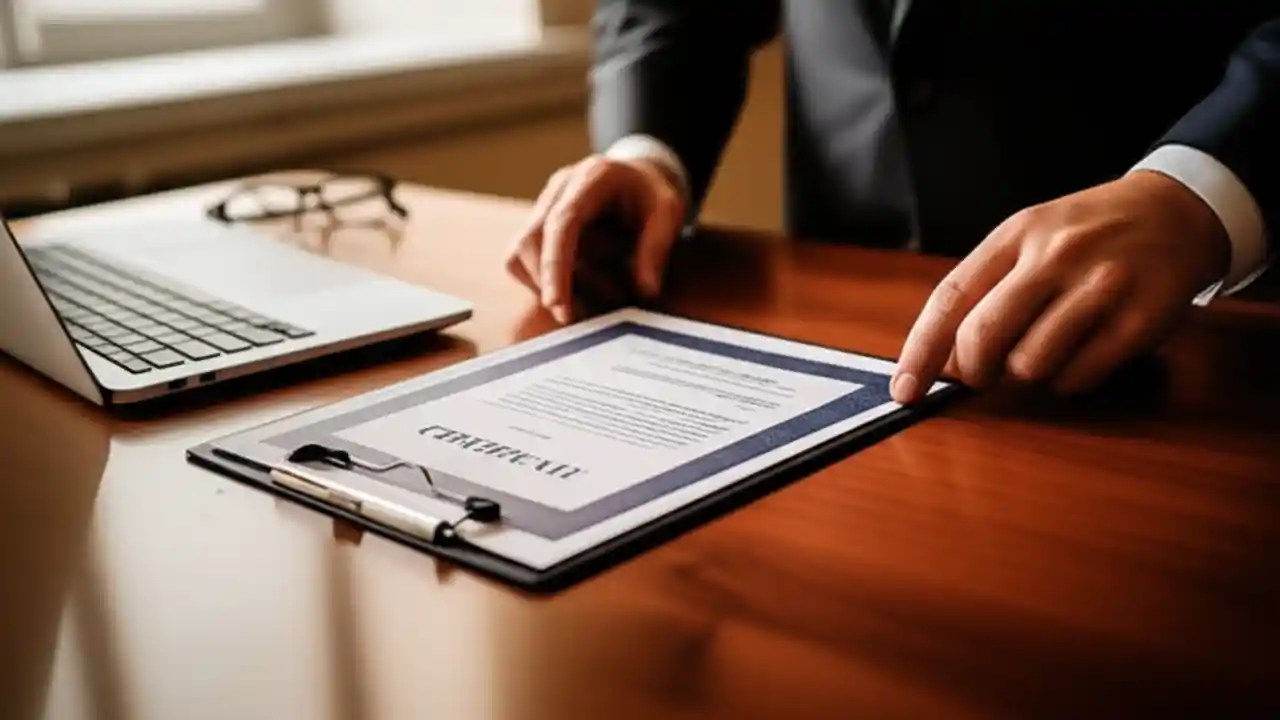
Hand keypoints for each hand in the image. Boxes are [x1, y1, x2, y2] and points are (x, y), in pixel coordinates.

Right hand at [506, 154, 685, 322]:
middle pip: (531, 241)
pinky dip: (547, 281)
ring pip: (521, 255)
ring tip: (604, 288)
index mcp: (590, 179)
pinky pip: (523, 262)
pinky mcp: (535, 225)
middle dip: (552, 283)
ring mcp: (542, 205)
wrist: (635, 178)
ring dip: (553, 283)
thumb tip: (645, 288)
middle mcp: (558, 189)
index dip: (554, 265)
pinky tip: (581, 284)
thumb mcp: (669, 212)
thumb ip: (657, 247)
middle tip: (593, 308)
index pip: (561, 224)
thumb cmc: (651, 195)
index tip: (556, 304)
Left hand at [892, 171, 1230, 402]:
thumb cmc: (1088, 234)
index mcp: (1017, 234)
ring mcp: (1102, 286)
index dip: (920, 351)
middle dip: (974, 370)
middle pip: (984, 335)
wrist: (1176, 211)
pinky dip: (1070, 379)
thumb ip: (985, 289)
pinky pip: (1079, 377)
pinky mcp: (1141, 319)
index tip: (904, 390)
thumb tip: (940, 361)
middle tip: (983, 375)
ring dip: (1029, 373)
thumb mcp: (1030, 238)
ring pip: (1031, 364)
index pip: (951, 298)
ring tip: (1050, 345)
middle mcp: (1057, 255)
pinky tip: (1085, 351)